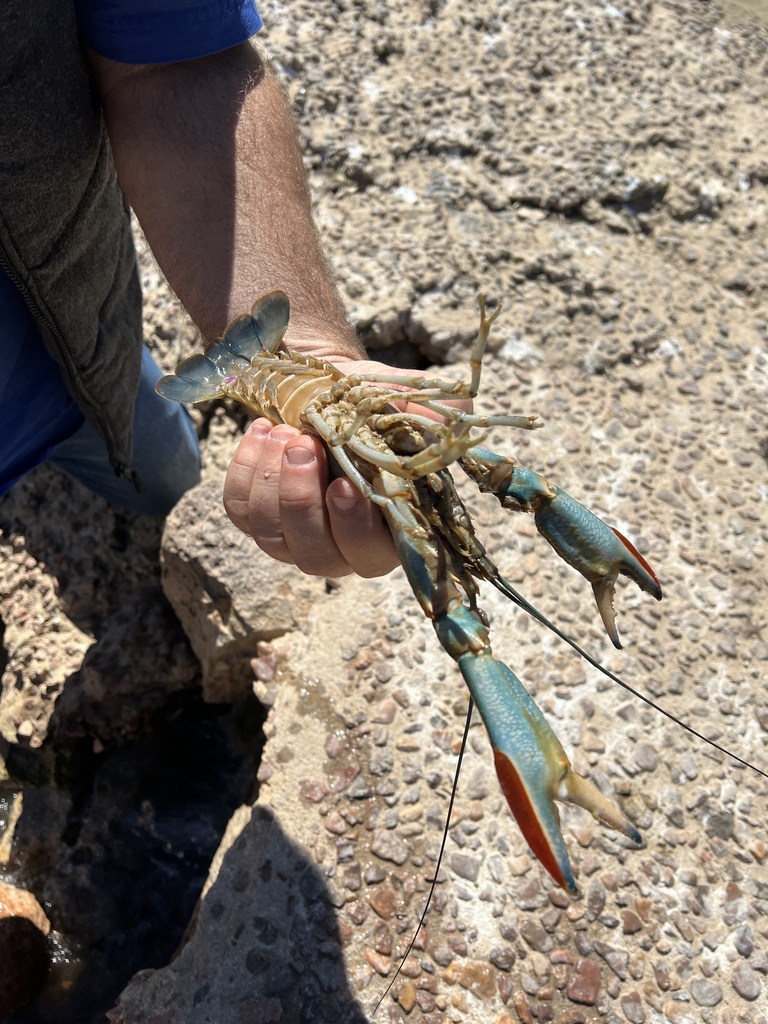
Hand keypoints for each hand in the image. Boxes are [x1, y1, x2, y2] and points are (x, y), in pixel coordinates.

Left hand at [222, 359, 468, 578]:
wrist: (331, 388)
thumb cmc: (376, 405)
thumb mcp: (411, 405)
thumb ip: (430, 422)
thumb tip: (438, 435)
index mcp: (387, 533)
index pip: (370, 556)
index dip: (354, 528)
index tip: (343, 483)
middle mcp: (340, 548)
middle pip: (316, 555)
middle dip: (303, 501)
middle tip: (304, 445)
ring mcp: (295, 537)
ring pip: (273, 536)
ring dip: (271, 483)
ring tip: (282, 432)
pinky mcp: (258, 517)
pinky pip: (240, 511)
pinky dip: (244, 470)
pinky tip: (262, 432)